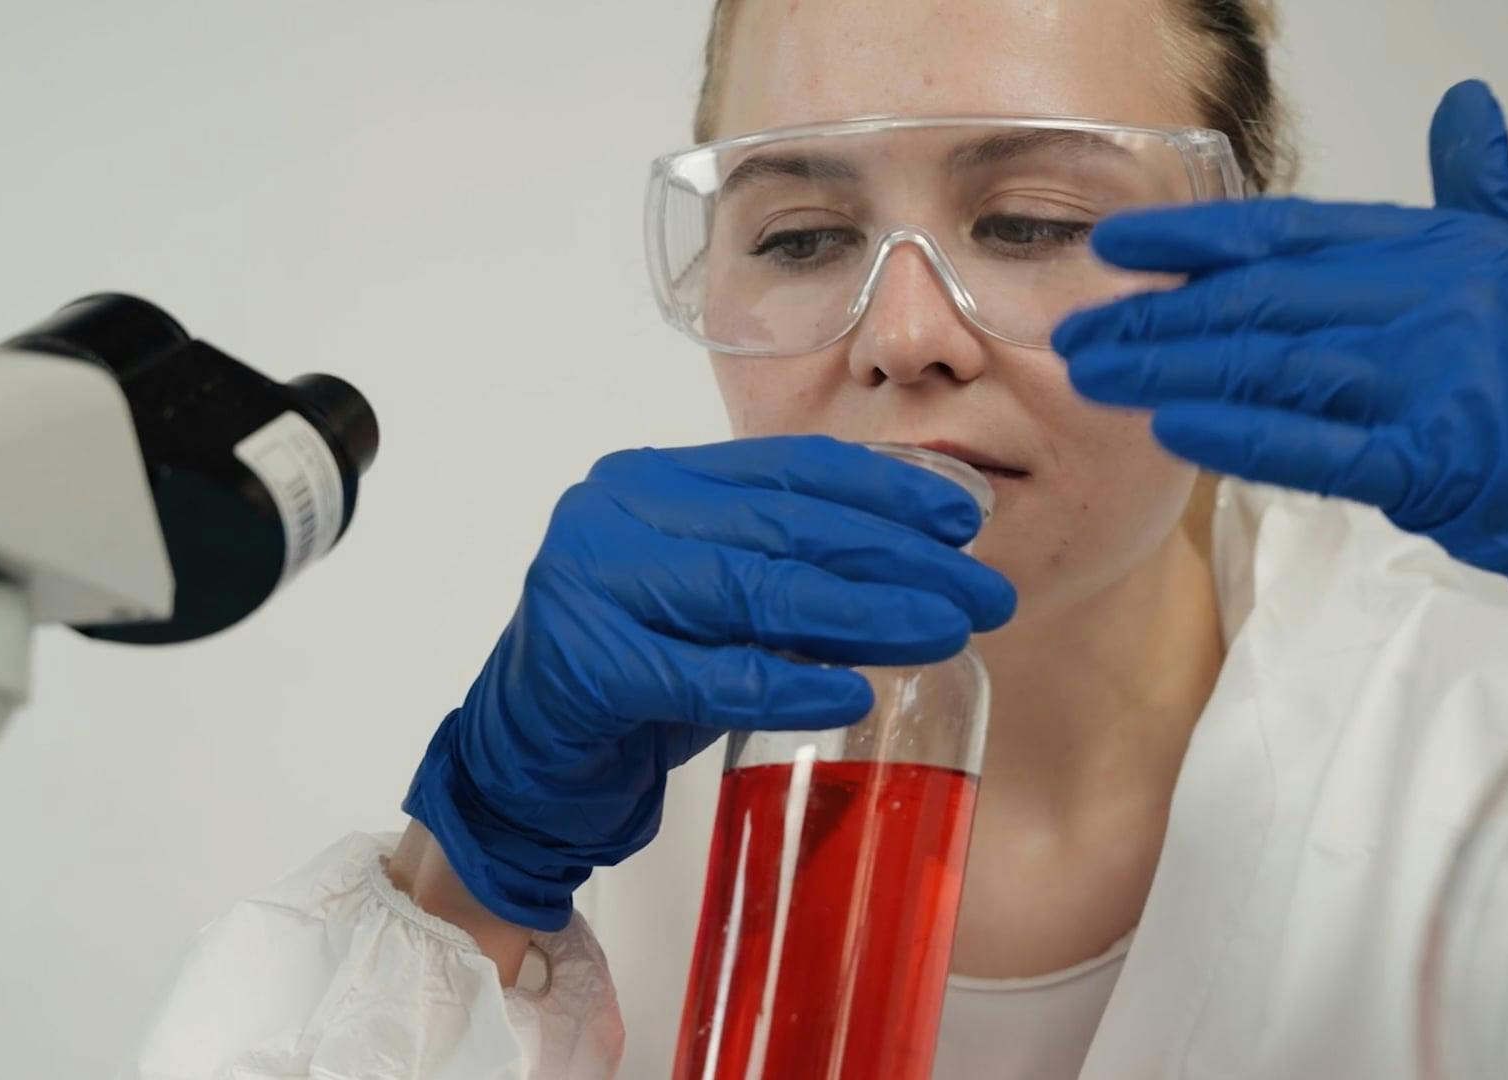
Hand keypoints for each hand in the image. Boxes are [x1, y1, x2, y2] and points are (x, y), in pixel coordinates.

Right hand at [403, 437, 1015, 929]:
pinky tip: (852, 695)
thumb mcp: (719, 604)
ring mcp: (593, 584)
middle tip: (982, 593)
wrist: (525, 764)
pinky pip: (710, 676)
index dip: (886, 487)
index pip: (789, 468)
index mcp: (656, 480)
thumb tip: (928, 560)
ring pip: (755, 592)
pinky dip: (788, 688)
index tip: (965, 517)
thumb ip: (792, 569)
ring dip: (865, 614)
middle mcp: (618, 513)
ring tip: (944, 633)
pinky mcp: (587, 665)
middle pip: (785, 527)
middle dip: (898, 557)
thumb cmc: (637, 675)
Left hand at [1054, 80, 1507, 667]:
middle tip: (1075, 330)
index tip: (1116, 246)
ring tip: (1094, 377)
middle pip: (1258, 298)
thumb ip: (1481, 189)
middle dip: (1156, 314)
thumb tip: (1469, 105)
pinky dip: (1239, 435)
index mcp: (1442, 249)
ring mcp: (1431, 380)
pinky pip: (1313, 444)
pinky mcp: (1432, 461)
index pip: (1289, 230)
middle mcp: (1431, 301)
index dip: (1193, 236)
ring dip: (1171, 370)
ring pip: (1269, 364)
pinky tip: (1173, 427)